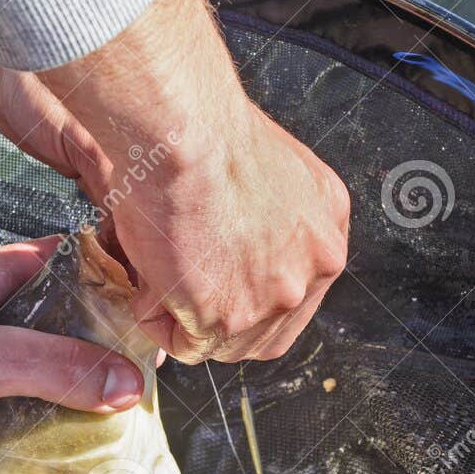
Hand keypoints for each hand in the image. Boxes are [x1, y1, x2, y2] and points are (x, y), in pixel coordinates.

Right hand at [0, 0, 348, 363]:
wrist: (180, 128)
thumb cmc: (203, 130)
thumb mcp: (266, 172)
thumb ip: (264, 218)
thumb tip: (230, 245)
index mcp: (328, 227)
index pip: (296, 293)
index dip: (249, 297)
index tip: (215, 286)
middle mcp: (316, 266)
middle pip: (268, 331)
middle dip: (221, 321)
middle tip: (180, 292)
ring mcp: (276, 296)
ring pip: (227, 344)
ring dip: (186, 321)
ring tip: (156, 278)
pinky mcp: (229, 317)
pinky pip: (186, 345)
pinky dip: (158, 320)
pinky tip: (147, 281)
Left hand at [0, 237, 142, 473]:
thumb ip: (52, 367)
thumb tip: (124, 384)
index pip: (62, 262)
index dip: (108, 282)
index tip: (150, 313)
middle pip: (50, 317)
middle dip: (93, 343)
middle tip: (139, 376)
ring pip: (25, 362)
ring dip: (59, 386)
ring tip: (107, 414)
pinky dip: (24, 416)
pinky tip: (48, 441)